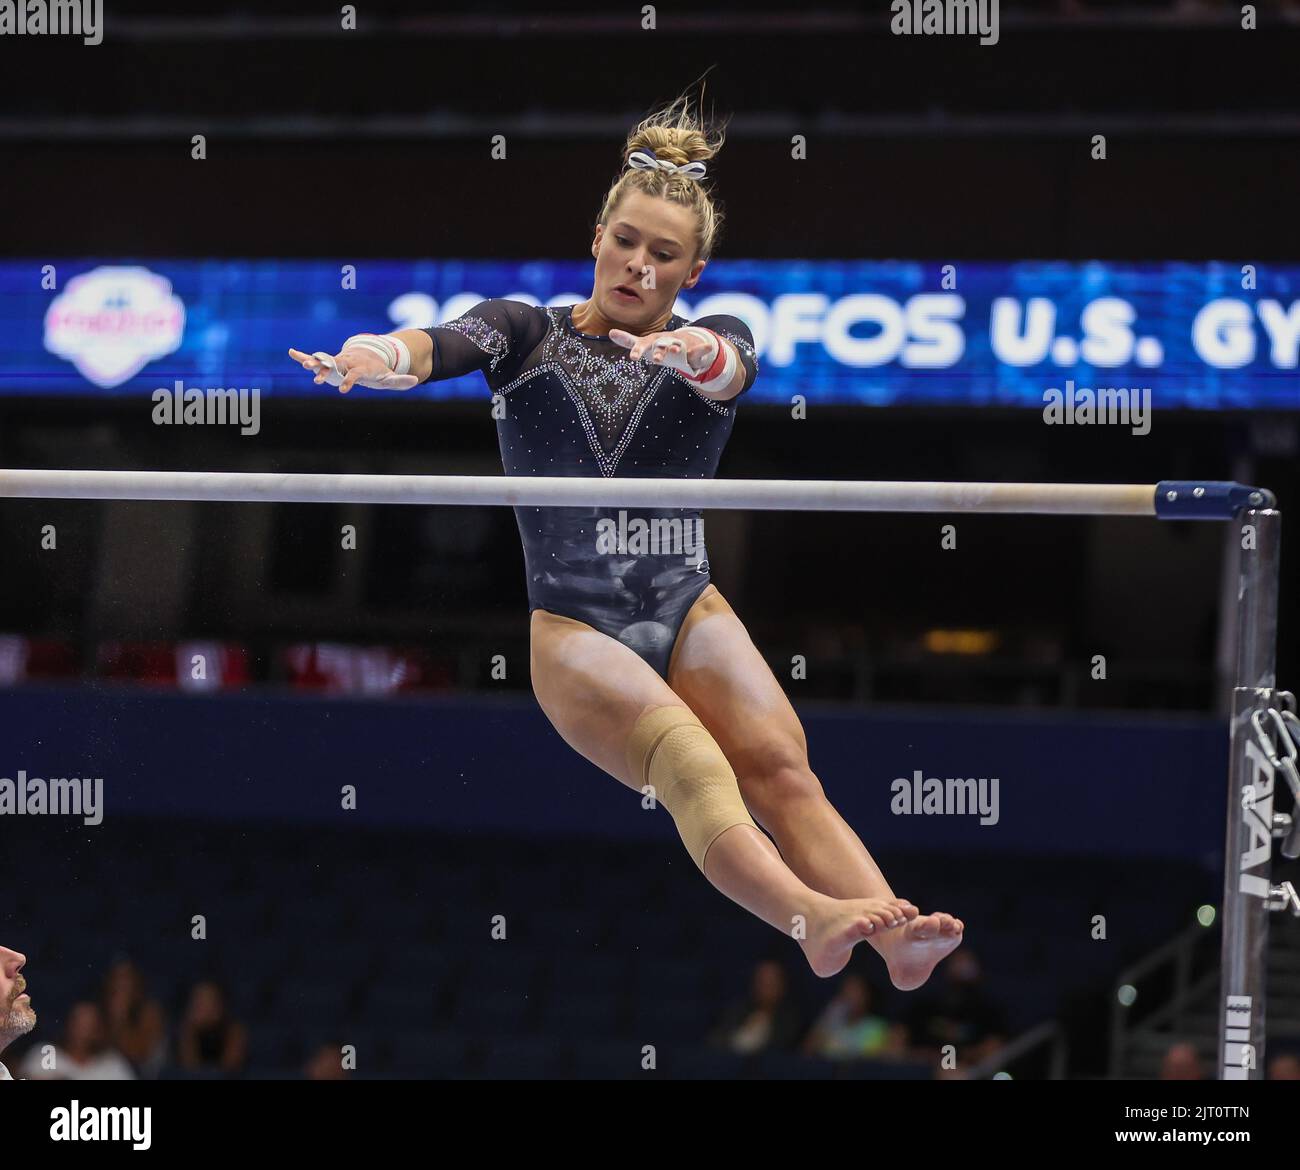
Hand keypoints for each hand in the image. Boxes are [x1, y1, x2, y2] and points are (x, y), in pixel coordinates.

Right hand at [287, 347, 419, 393]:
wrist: (369, 356)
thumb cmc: (379, 370)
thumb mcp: (390, 377)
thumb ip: (401, 380)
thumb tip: (415, 380)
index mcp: (360, 367)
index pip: (353, 375)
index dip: (349, 381)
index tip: (342, 391)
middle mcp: (347, 362)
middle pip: (335, 365)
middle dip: (325, 369)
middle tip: (315, 376)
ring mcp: (337, 360)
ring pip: (323, 360)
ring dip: (313, 361)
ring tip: (302, 364)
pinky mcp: (329, 361)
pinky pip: (314, 356)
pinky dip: (302, 355)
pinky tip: (291, 352)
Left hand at [608, 326, 715, 375]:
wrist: (687, 343)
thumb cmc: (660, 346)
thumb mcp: (645, 345)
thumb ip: (628, 340)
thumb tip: (610, 332)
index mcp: (654, 341)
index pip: (644, 344)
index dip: (639, 350)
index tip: (633, 358)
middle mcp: (667, 341)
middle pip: (661, 346)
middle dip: (658, 352)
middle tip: (655, 360)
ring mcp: (682, 344)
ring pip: (679, 347)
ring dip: (677, 349)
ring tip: (676, 352)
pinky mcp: (695, 350)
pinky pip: (700, 349)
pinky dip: (704, 348)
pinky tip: (708, 346)